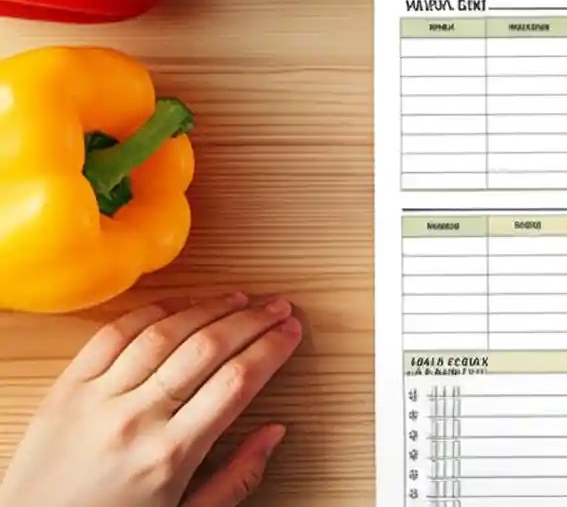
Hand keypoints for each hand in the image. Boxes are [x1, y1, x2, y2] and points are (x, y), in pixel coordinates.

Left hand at [0, 294, 302, 506]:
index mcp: (170, 456)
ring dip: (208, 307)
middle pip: (208, 348)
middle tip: (276, 306)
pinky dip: (151, 313)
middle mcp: (135, 420)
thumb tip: (275, 433)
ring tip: (238, 298)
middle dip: (252, 320)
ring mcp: (97, 399)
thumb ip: (237, 477)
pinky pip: (113, 335)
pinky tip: (179, 306)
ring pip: (164, 333)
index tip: (291, 332)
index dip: (272, 348)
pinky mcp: (67, 387)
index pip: (237, 381)